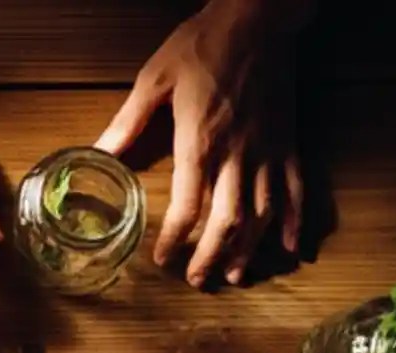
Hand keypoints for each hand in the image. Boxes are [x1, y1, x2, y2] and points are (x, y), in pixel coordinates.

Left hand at [96, 0, 306, 287]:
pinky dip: (295, 222)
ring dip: (248, 250)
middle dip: (211, 257)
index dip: (174, 239)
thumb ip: (128, 122)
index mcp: (200, 141)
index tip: (162, 259)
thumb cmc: (202, 45)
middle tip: (197, 282)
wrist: (257, 18)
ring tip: (233, 276)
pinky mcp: (289, 143)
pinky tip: (289, 249)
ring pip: (263, 214)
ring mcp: (268, 151)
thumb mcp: (154, 79)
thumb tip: (98, 152)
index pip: (188, 205)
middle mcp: (237, 154)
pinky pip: (297, 190)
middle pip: (228, 221)